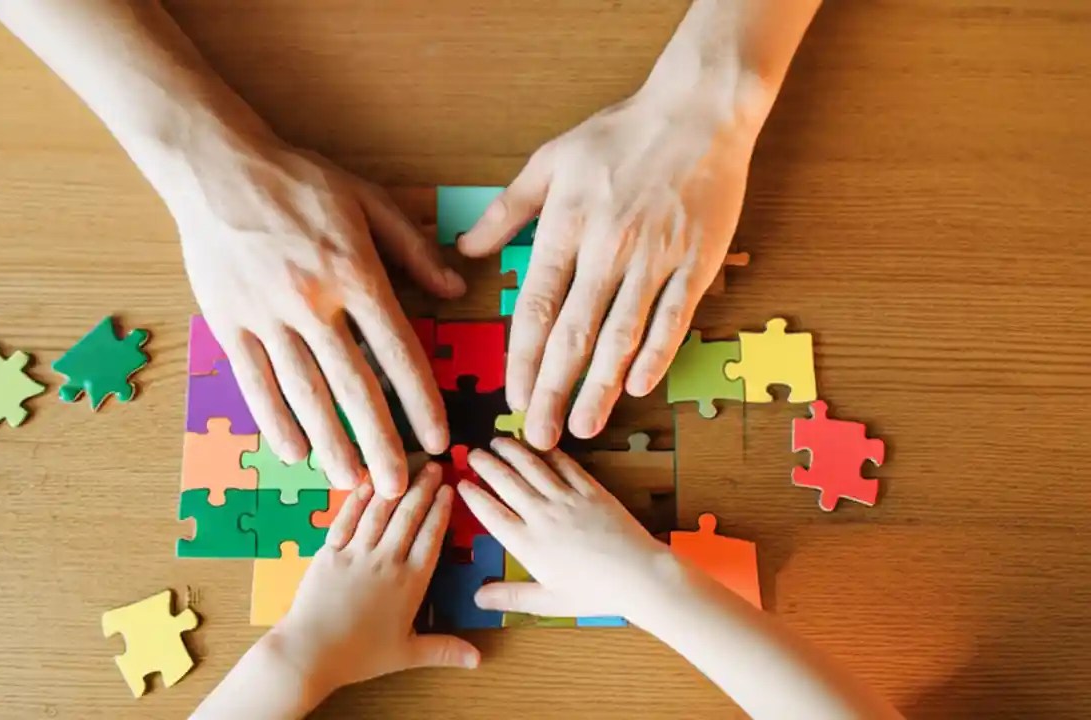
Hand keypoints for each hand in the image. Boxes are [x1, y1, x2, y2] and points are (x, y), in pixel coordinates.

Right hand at [175, 127, 462, 495]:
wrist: (215, 166)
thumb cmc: (298, 181)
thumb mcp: (368, 200)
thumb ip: (414, 248)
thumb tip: (456, 288)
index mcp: (353, 271)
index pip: (396, 349)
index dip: (420, 399)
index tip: (438, 438)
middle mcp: (311, 300)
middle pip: (352, 384)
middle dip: (378, 440)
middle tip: (396, 485)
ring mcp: (265, 315)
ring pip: (302, 392)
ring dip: (328, 442)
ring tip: (350, 482)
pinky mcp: (228, 322)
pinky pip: (254, 382)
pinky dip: (273, 421)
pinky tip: (294, 452)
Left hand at [266, 464, 479, 697]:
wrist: (311, 652)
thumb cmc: (360, 656)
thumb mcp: (407, 654)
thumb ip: (444, 650)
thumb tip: (479, 659)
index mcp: (411, 583)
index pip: (432, 537)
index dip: (442, 510)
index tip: (450, 489)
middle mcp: (387, 561)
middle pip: (410, 516)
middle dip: (424, 488)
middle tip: (435, 466)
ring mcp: (357, 553)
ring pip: (381, 512)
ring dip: (396, 486)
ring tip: (409, 466)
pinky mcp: (330, 551)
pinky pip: (347, 519)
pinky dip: (359, 499)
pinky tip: (368, 483)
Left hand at [457, 83, 757, 448]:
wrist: (698, 110)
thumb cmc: (620, 133)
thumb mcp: (549, 161)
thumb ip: (506, 211)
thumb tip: (463, 250)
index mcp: (566, 225)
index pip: (537, 306)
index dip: (524, 358)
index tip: (513, 397)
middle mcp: (608, 247)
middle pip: (574, 332)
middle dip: (554, 390)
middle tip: (539, 437)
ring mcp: (655, 256)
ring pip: (622, 334)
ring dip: (600, 386)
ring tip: (584, 428)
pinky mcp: (697, 261)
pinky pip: (674, 318)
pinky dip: (656, 354)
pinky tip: (637, 388)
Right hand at [459, 438, 675, 620]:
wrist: (638, 576)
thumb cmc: (594, 594)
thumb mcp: (548, 602)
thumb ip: (511, 596)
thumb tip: (477, 598)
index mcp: (528, 544)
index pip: (490, 512)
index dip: (472, 495)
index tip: (460, 482)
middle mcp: (542, 516)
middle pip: (506, 483)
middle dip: (485, 465)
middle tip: (472, 453)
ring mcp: (567, 499)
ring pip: (531, 467)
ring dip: (511, 451)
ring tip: (497, 441)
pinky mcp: (590, 490)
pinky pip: (565, 465)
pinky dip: (548, 452)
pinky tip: (539, 444)